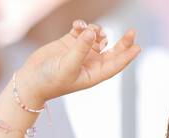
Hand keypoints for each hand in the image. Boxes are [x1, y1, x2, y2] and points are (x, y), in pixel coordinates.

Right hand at [19, 20, 139, 104]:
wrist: (30, 80)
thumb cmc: (50, 80)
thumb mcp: (67, 66)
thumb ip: (81, 48)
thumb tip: (93, 31)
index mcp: (93, 74)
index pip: (115, 64)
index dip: (127, 56)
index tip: (138, 47)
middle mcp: (89, 63)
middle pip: (112, 51)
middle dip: (123, 42)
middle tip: (132, 32)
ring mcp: (80, 52)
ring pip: (98, 37)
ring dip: (96, 30)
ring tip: (86, 30)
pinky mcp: (70, 42)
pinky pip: (83, 30)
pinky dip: (82, 25)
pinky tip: (77, 25)